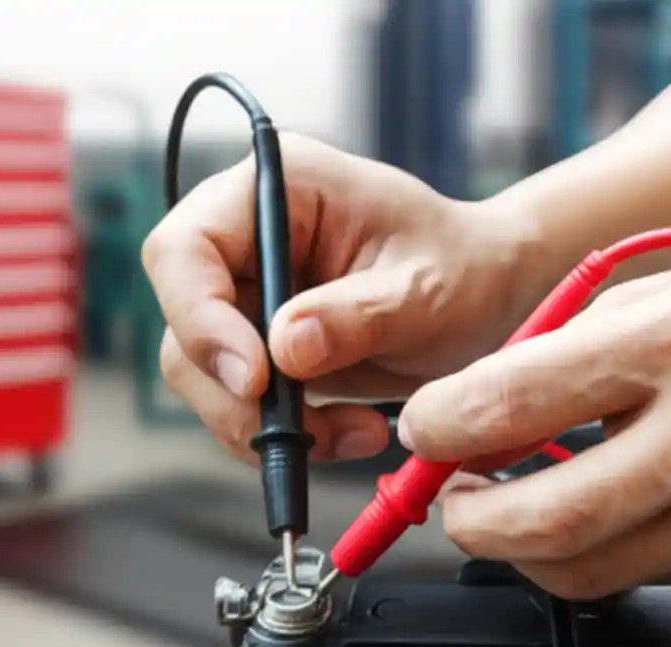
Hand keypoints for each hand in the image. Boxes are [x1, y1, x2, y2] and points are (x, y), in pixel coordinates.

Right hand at [142, 133, 550, 463]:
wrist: (487, 298)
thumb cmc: (465, 268)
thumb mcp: (427, 288)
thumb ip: (358, 315)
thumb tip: (286, 349)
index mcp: (276, 186)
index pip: (186, 248)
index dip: (200, 316)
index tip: (255, 378)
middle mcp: (242, 235)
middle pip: (183, 319)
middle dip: (232, 389)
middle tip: (298, 432)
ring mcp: (241, 291)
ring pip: (199, 372)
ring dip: (260, 423)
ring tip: (352, 435)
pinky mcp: (251, 343)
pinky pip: (232, 401)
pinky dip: (279, 434)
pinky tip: (345, 434)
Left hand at [400, 265, 670, 598]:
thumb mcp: (647, 299)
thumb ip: (551, 355)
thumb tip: (462, 417)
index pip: (506, 406)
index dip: (439, 426)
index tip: (424, 427)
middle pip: (543, 520)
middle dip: (467, 518)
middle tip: (448, 495)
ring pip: (587, 568)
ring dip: (519, 547)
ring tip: (502, 505)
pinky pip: (643, 573)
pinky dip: (592, 551)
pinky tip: (587, 510)